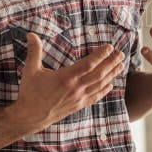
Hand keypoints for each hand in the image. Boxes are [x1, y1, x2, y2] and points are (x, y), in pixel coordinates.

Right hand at [10, 33, 124, 131]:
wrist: (29, 117)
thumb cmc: (29, 92)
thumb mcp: (31, 70)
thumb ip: (34, 51)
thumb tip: (30, 34)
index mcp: (66, 77)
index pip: (88, 64)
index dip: (101, 55)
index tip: (110, 47)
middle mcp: (75, 88)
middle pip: (99, 73)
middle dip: (111, 63)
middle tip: (121, 54)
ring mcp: (78, 98)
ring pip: (99, 85)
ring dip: (111, 74)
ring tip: (121, 66)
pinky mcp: (78, 105)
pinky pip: (95, 97)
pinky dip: (104, 90)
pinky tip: (111, 85)